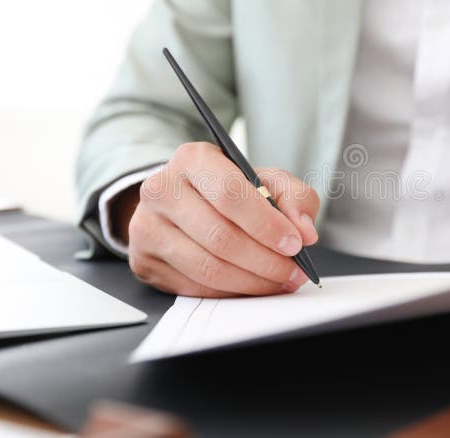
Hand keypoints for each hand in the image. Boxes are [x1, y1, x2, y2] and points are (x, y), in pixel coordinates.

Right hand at [121, 142, 318, 296]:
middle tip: (293, 270)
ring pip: (207, 267)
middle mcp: (161, 189)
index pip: (229, 194)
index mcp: (192, 159)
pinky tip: (252, 285)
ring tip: (279, 280)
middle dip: (265, 260)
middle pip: (219, 235)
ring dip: (252, 281)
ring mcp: (147, 226)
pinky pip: (195, 286)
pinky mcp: (145, 260)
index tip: (295, 243)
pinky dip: (231, 291)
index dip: (266, 224)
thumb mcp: (267, 180)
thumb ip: (294, 197)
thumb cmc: (229, 190)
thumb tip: (304, 230)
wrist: (184, 202)